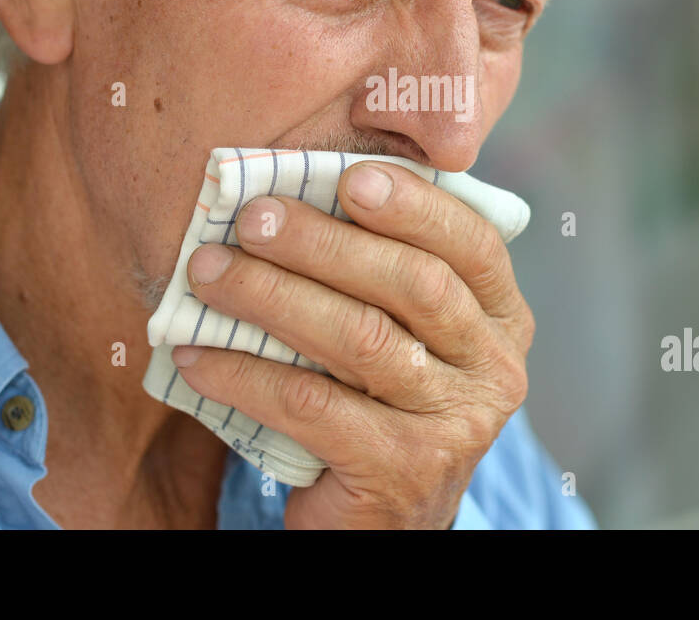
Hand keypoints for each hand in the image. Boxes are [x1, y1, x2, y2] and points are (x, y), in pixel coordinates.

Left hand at [168, 160, 534, 528]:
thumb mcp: (406, 333)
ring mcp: (454, 426)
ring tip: (209, 273)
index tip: (348, 177)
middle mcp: (493, 370)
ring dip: (273, 296)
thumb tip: (296, 190)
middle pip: (414, 285)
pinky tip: (196, 354)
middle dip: (325, 242)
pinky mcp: (400, 472)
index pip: (473, 246)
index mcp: (502, 320)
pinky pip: (312, 406)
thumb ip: (384, 271)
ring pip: (360, 339)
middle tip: (253, 218)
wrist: (385, 520)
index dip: (415, 206)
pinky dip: (246, 374)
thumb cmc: (381, 399)